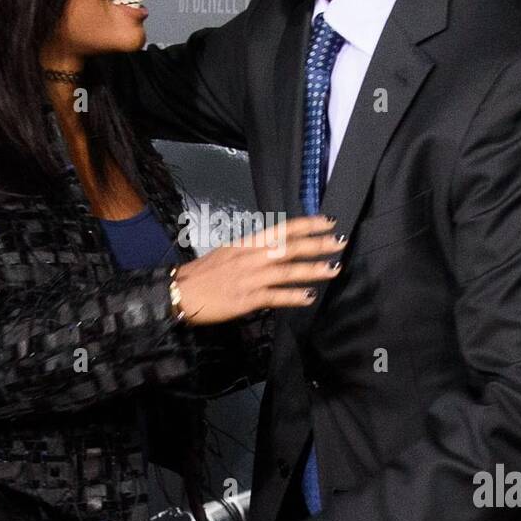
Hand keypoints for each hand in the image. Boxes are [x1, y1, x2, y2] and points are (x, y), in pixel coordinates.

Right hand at [175, 215, 346, 324]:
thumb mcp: (228, 253)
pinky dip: (294, 296)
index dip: (307, 225)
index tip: (328, 222)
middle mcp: (251, 257)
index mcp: (247, 243)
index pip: (282, 229)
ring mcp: (250, 277)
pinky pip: (276, 296)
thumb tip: (275, 251)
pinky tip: (309, 296)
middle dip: (318, 244)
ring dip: (313, 270)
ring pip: (287, 271)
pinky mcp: (247, 298)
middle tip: (339, 242)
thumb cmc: (204, 274)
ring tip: (333, 269)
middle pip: (290, 247)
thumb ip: (252, 252)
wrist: (180, 293)